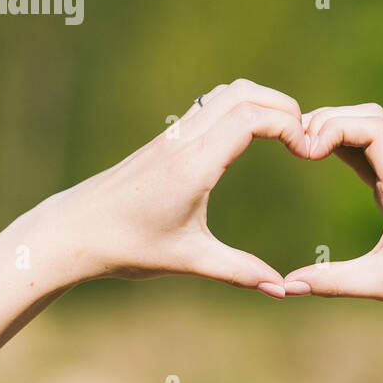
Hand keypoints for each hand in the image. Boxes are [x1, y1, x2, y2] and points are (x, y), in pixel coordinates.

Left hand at [39, 79, 305, 295]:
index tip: (307, 151)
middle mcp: (185, 140)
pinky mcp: (169, 138)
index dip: (288, 124)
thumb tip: (283, 290)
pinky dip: (243, 108)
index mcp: (194, 165)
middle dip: (284, 107)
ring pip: (228, 92)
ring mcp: (175, 134)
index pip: (250, 117)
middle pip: (245, 92)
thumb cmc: (127, 247)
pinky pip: (213, 104)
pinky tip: (254, 138)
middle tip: (306, 140)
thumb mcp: (189, 260)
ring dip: (263, 103)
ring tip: (287, 135)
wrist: (74, 230)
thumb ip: (240, 271)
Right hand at [283, 103, 382, 348]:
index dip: (334, 127)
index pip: (373, 128)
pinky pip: (378, 152)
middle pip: (372, 117)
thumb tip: (286, 286)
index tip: (304, 152)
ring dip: (339, 128)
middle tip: (293, 144)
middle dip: (330, 120)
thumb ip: (333, 282)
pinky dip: (349, 145)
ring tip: (302, 147)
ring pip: (376, 129)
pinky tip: (323, 154)